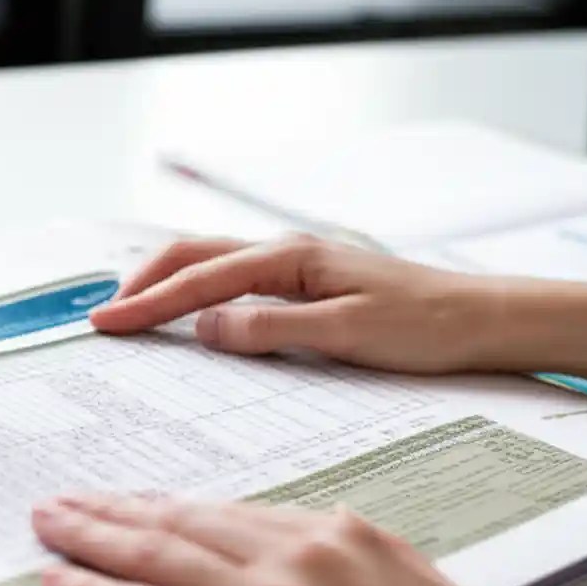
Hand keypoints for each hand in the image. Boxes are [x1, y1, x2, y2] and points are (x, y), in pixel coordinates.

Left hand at [32, 495, 503, 585]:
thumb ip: (367, 552)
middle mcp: (294, 560)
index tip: (128, 501)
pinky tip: (63, 582)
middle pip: (179, 524)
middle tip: (63, 501)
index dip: (164, 507)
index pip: (225, 513)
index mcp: (336, 537)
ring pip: (154, 558)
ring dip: (90, 539)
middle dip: (113, 511)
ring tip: (49, 525)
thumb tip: (328, 526)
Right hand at [90, 235, 494, 373]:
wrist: (481, 318)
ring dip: (167, 281)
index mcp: (291, 258)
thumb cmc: (424, 325)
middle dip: (143, 282)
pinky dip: (197, 289)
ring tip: (130, 307)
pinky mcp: (304, 282)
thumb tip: (204, 326)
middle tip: (105, 315)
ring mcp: (295, 264)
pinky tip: (188, 307)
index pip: (201, 279)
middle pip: (194, 255)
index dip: (150, 303)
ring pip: (211, 262)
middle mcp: (286, 252)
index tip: (107, 322)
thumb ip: (271, 329)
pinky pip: (235, 279)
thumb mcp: (346, 333)